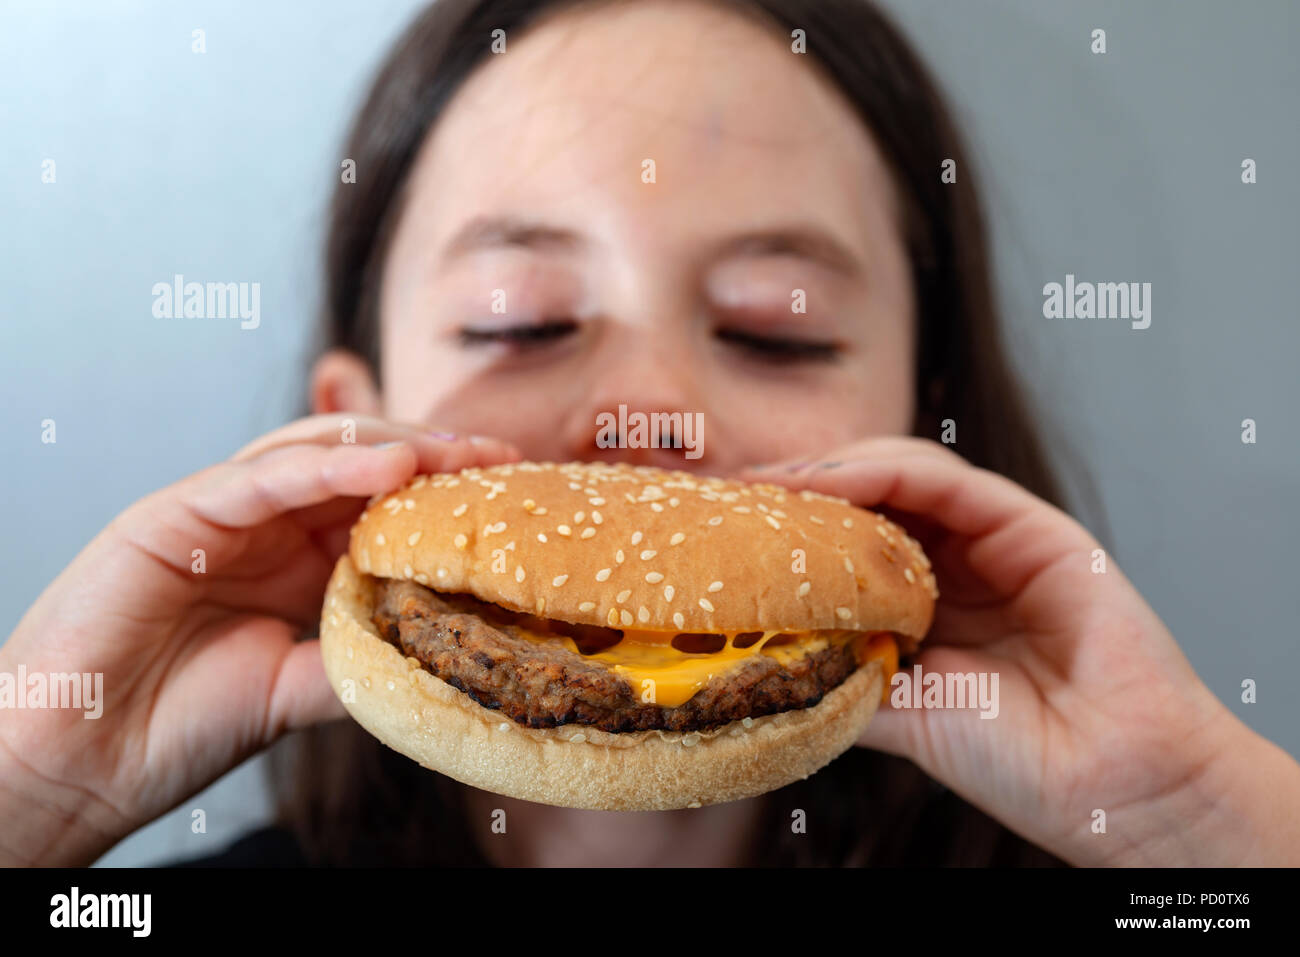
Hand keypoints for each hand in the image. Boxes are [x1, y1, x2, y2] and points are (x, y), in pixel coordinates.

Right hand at [0, 415, 518, 865]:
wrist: (78, 762)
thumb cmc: (175, 728)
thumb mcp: (294, 691)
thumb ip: (356, 658)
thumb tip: (439, 648)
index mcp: (291, 563)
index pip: (379, 506)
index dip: (443, 495)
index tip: (511, 495)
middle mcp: (261, 528)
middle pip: (356, 466)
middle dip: (433, 456)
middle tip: (501, 458)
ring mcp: (219, 512)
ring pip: (314, 454)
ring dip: (391, 447)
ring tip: (457, 453)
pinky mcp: (175, 513)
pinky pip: (260, 476)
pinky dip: (326, 465)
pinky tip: (389, 465)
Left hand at [738, 437, 1299, 865]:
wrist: (1113, 782)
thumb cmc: (1016, 760)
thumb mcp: (901, 715)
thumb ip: (841, 680)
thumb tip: (758, 666)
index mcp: (925, 607)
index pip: (847, 546)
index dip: (789, 532)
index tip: (724, 533)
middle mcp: (956, 566)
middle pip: (867, 499)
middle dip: (797, 490)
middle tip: (731, 493)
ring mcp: (993, 541)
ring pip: (898, 474)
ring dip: (828, 471)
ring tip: (767, 485)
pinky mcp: (1031, 525)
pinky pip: (945, 478)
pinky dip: (880, 470)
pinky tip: (825, 480)